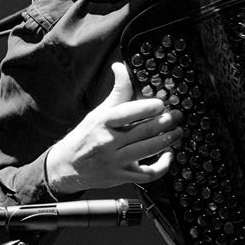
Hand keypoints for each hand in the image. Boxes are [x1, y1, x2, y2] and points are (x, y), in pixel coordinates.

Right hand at [45, 62, 182, 195]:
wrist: (67, 166)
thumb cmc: (86, 136)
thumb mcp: (98, 112)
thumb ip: (116, 92)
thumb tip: (120, 67)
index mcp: (103, 122)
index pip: (129, 112)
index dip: (149, 107)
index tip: (162, 103)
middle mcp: (108, 142)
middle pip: (144, 130)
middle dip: (166, 122)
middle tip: (177, 116)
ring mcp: (114, 161)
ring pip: (148, 150)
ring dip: (168, 140)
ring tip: (177, 132)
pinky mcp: (121, 177)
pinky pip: (147, 174)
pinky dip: (162, 166)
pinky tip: (168, 155)